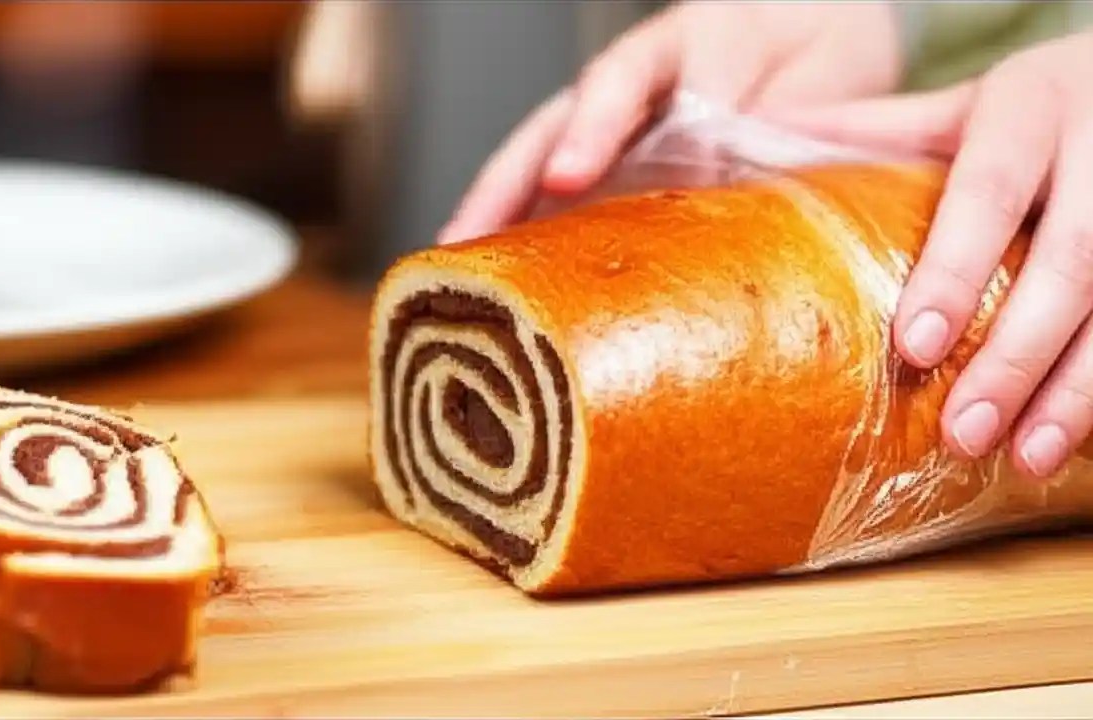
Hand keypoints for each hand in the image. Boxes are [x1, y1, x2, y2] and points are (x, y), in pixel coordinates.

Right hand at [435, 1, 901, 244]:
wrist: (828, 44)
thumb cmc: (814, 60)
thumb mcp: (808, 85)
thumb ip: (766, 133)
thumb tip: (713, 197)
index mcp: (679, 50)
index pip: (621, 82)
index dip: (591, 129)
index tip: (565, 178)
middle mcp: (628, 94)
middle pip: (548, 133)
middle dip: (500, 192)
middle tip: (458, 247)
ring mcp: (616, 136)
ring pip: (543, 171)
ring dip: (500, 226)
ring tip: (461, 284)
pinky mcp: (621, 175)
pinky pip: (573, 212)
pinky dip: (540, 251)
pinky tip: (516, 296)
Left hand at [772, 32, 1092, 478]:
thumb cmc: (1028, 111)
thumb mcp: (956, 106)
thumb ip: (874, 129)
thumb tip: (758, 130)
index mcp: (1030, 107)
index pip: (989, 192)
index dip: (954, 269)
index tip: (914, 347)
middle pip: (1070, 262)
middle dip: (1016, 356)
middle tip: (962, 432)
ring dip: (1075, 391)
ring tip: (1024, 459)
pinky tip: (1071, 443)